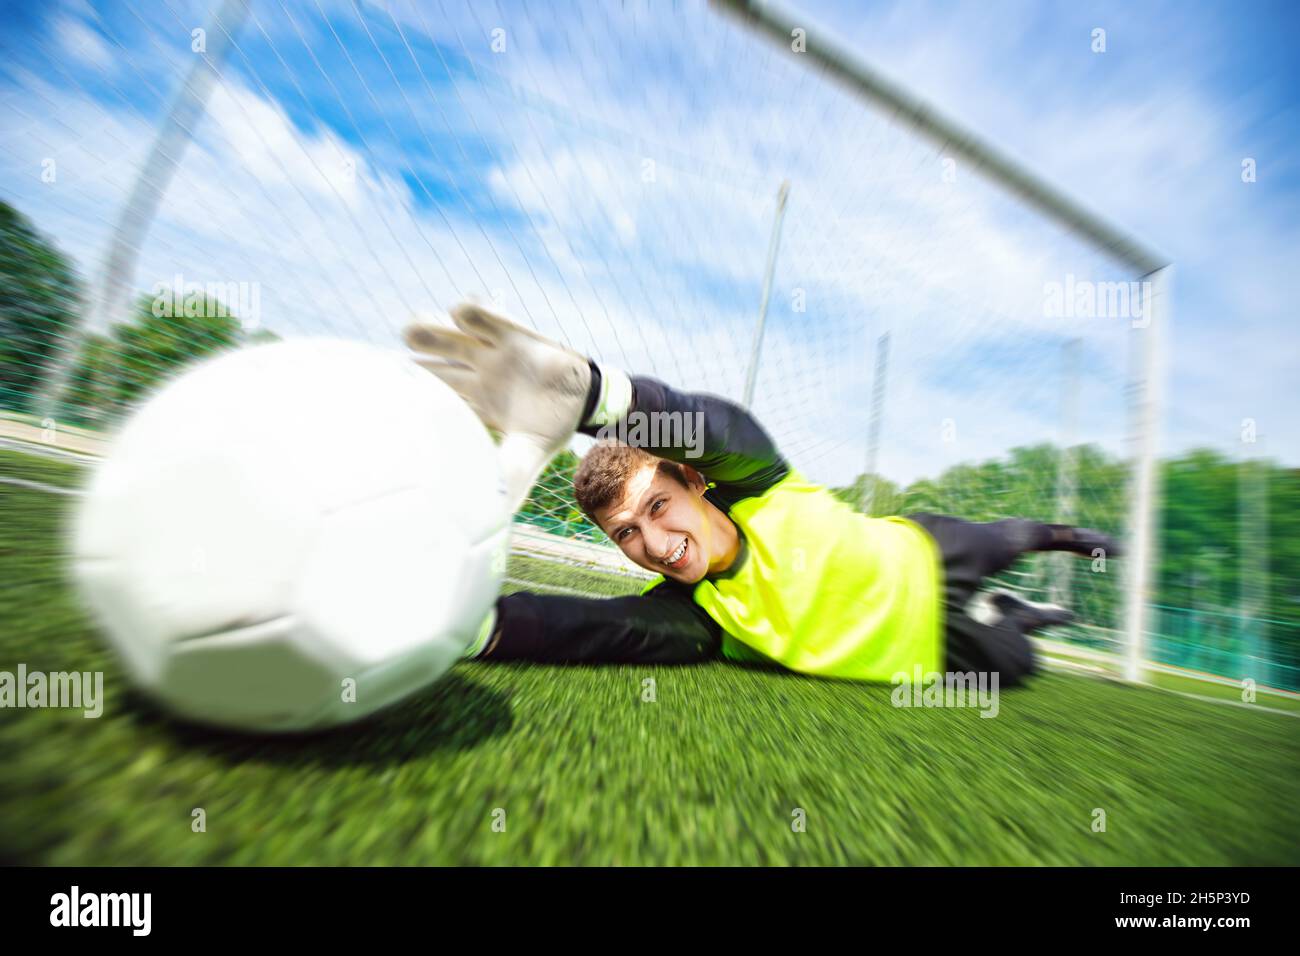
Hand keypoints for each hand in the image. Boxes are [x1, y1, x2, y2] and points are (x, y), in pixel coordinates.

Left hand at [403, 303, 591, 512]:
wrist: (585, 400)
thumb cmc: (550, 428)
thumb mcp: (526, 455)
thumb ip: (508, 476)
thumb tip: (493, 514)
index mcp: (469, 403)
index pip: (425, 395)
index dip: (407, 393)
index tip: (402, 397)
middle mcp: (471, 375)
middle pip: (425, 358)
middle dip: (409, 360)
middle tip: (406, 364)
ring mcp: (486, 352)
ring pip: (441, 331)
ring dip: (425, 330)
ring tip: (419, 335)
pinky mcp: (507, 330)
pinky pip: (475, 314)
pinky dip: (464, 315)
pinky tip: (466, 324)